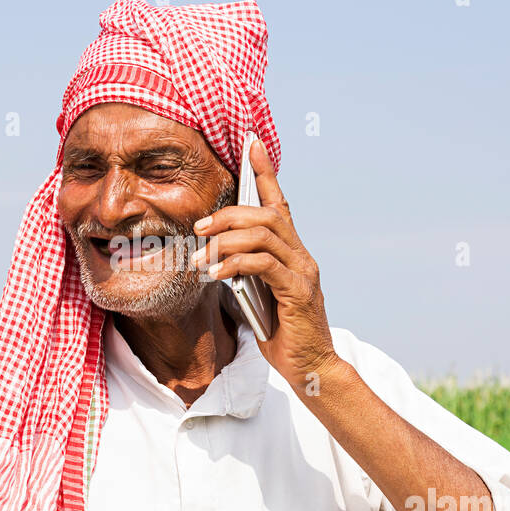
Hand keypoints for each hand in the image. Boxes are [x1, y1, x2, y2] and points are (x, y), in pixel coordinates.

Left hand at [190, 139, 338, 389]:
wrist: (311, 367)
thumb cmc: (281, 333)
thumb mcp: (259, 295)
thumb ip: (246, 271)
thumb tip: (216, 254)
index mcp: (293, 252)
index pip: (279, 203)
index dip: (265, 172)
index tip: (251, 143)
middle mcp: (302, 255)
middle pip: (267, 214)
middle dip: (229, 214)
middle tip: (199, 227)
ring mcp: (303, 271)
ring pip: (264, 234)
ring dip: (226, 240)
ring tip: (200, 256)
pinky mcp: (298, 291)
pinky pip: (263, 264)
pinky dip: (235, 263)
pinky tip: (216, 273)